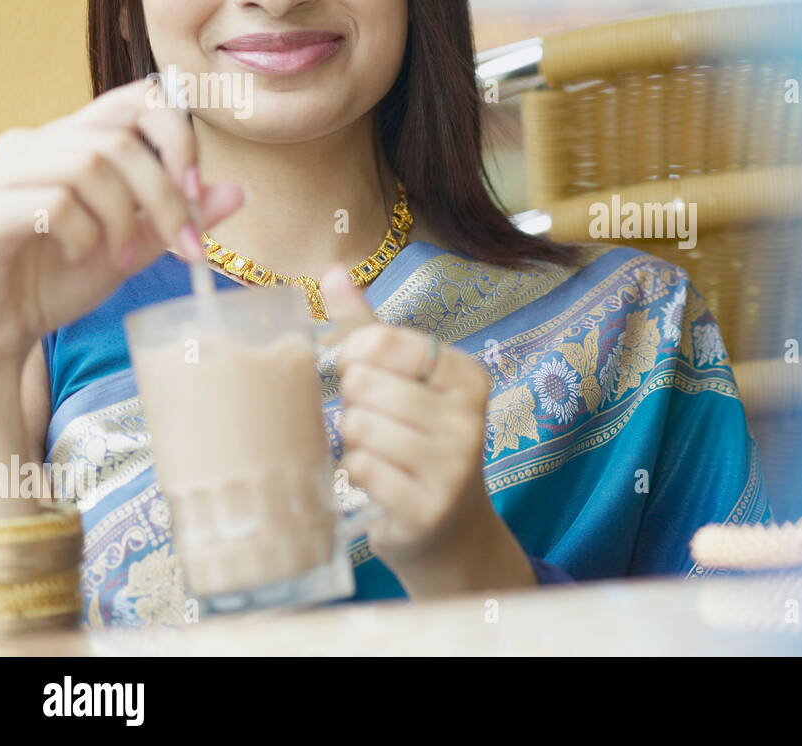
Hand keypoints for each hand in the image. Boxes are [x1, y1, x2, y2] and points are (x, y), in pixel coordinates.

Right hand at [0, 78, 244, 364]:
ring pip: (91, 164)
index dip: (177, 136)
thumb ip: (179, 217)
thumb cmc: (58, 280)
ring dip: (125, 219)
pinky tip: (80, 257)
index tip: (197, 189)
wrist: (0, 324)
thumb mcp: (134, 248)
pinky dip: (85, 234)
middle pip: (121, 139)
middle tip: (182, 241)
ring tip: (122, 259)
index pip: (136, 99)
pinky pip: (56, 199)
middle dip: (166, 195)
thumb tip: (240, 190)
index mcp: (75, 141)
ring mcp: (8, 169)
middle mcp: (38, 143)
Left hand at [321, 266, 534, 597]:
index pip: (384, 340)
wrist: (450, 530)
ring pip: (359, 427)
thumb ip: (369, 326)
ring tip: (377, 451)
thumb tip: (331, 271)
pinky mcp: (427, 507)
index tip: (362, 371)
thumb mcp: (406, 380)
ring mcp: (452, 465)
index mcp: (469, 375)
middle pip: (366, 385)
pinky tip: (377, 481)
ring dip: (354, 441)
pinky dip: (356, 474)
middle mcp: (470, 418)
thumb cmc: (419, 441)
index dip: (355, 353)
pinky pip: (361, 470)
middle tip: (371, 418)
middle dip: (353, 402)